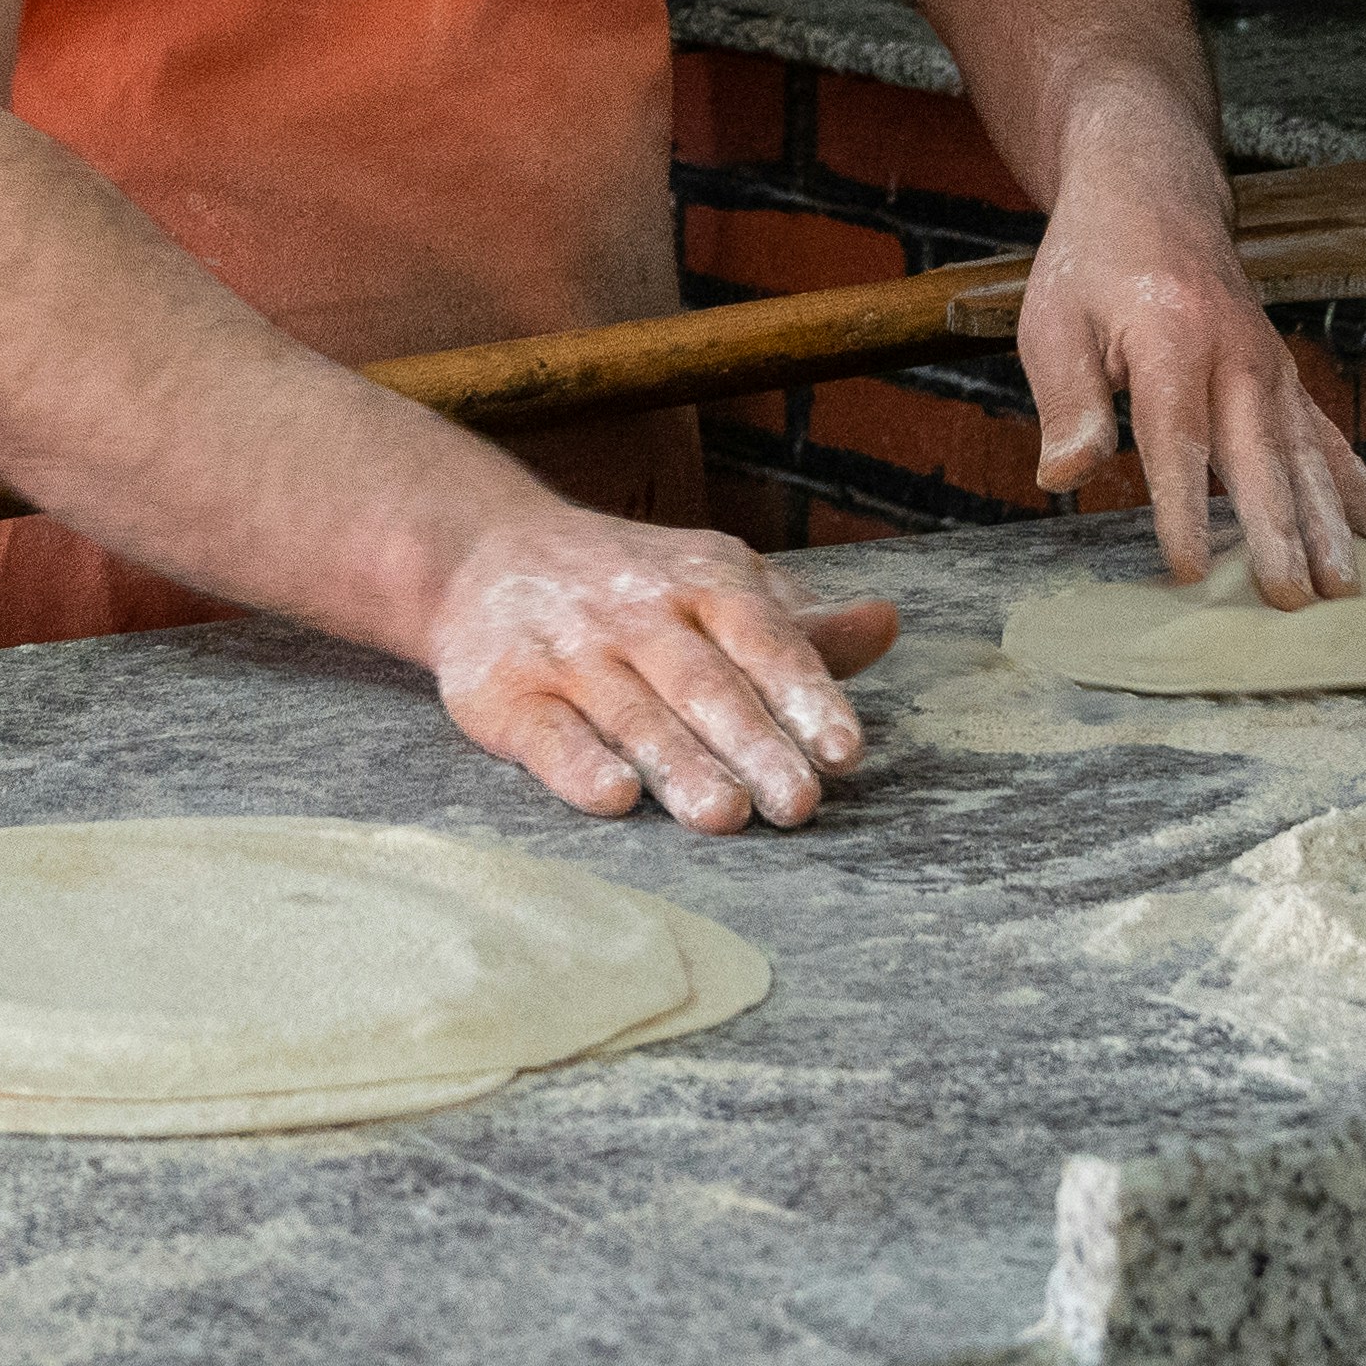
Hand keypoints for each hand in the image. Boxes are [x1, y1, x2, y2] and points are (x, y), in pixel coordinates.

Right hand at [422, 505, 901, 833]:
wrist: (480, 551)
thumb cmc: (627, 583)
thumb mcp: (714, 580)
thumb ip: (796, 622)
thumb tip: (884, 625)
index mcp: (701, 582)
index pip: (763, 638)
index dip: (805, 693)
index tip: (844, 749)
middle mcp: (636, 614)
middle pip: (704, 683)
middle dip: (754, 743)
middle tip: (799, 803)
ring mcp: (569, 653)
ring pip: (632, 713)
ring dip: (678, 764)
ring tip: (724, 815)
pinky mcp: (504, 693)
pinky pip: (545, 731)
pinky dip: (578, 763)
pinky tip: (614, 797)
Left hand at [1021, 168, 1365, 604]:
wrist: (1154, 193)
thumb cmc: (1096, 263)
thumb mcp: (1053, 319)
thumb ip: (1067, 399)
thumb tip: (1064, 474)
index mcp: (1172, 339)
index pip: (1178, 437)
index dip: (1183, 507)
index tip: (1190, 568)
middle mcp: (1237, 356)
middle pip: (1261, 456)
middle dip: (1280, 531)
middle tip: (1293, 599)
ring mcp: (1272, 369)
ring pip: (1309, 455)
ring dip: (1334, 523)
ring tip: (1352, 585)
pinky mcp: (1286, 381)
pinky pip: (1330, 440)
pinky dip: (1365, 488)